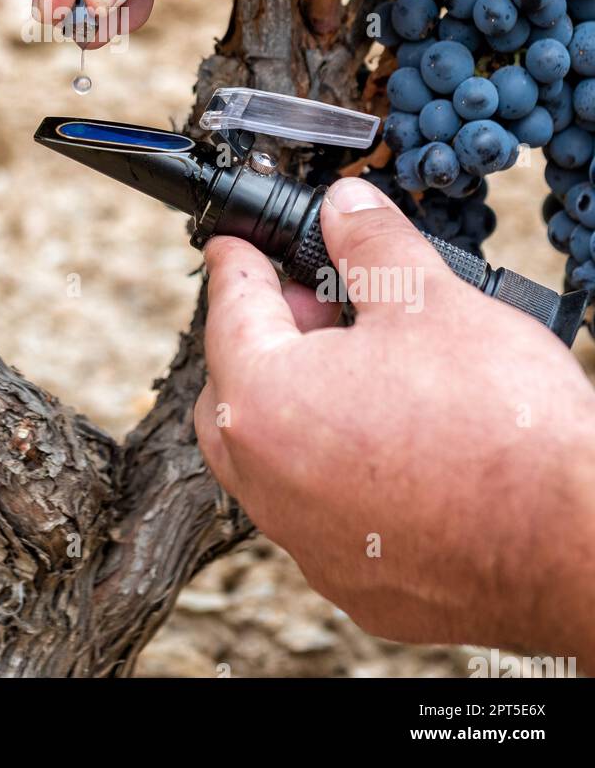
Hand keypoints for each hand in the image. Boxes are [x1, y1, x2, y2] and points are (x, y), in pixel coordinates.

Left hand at [194, 175, 594, 663]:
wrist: (572, 550)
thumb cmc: (501, 429)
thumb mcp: (431, 300)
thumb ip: (372, 244)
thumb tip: (344, 206)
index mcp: (264, 401)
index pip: (229, 308)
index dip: (237, 261)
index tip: (235, 244)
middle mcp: (268, 482)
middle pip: (235, 390)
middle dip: (265, 338)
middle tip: (315, 303)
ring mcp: (309, 542)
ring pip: (273, 459)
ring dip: (300, 407)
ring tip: (362, 367)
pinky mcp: (357, 584)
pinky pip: (321, 513)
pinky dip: (337, 471)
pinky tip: (391, 443)